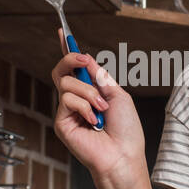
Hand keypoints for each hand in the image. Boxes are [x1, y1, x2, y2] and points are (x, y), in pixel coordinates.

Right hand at [49, 30, 145, 188]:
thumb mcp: (118, 95)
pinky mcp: (61, 123)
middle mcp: (77, 100)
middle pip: (62, 70)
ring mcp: (68, 111)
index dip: (68, 50)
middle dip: (70, 58)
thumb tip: (86, 58)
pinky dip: (84, 107)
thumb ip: (100, 76)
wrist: (123, 155)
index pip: (75, 68)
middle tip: (82, 59)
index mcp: (91, 92)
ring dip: (89, 93)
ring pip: (66, 83)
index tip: (63, 33)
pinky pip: (67, 100)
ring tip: (102, 110)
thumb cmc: (126, 131)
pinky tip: (94, 121)